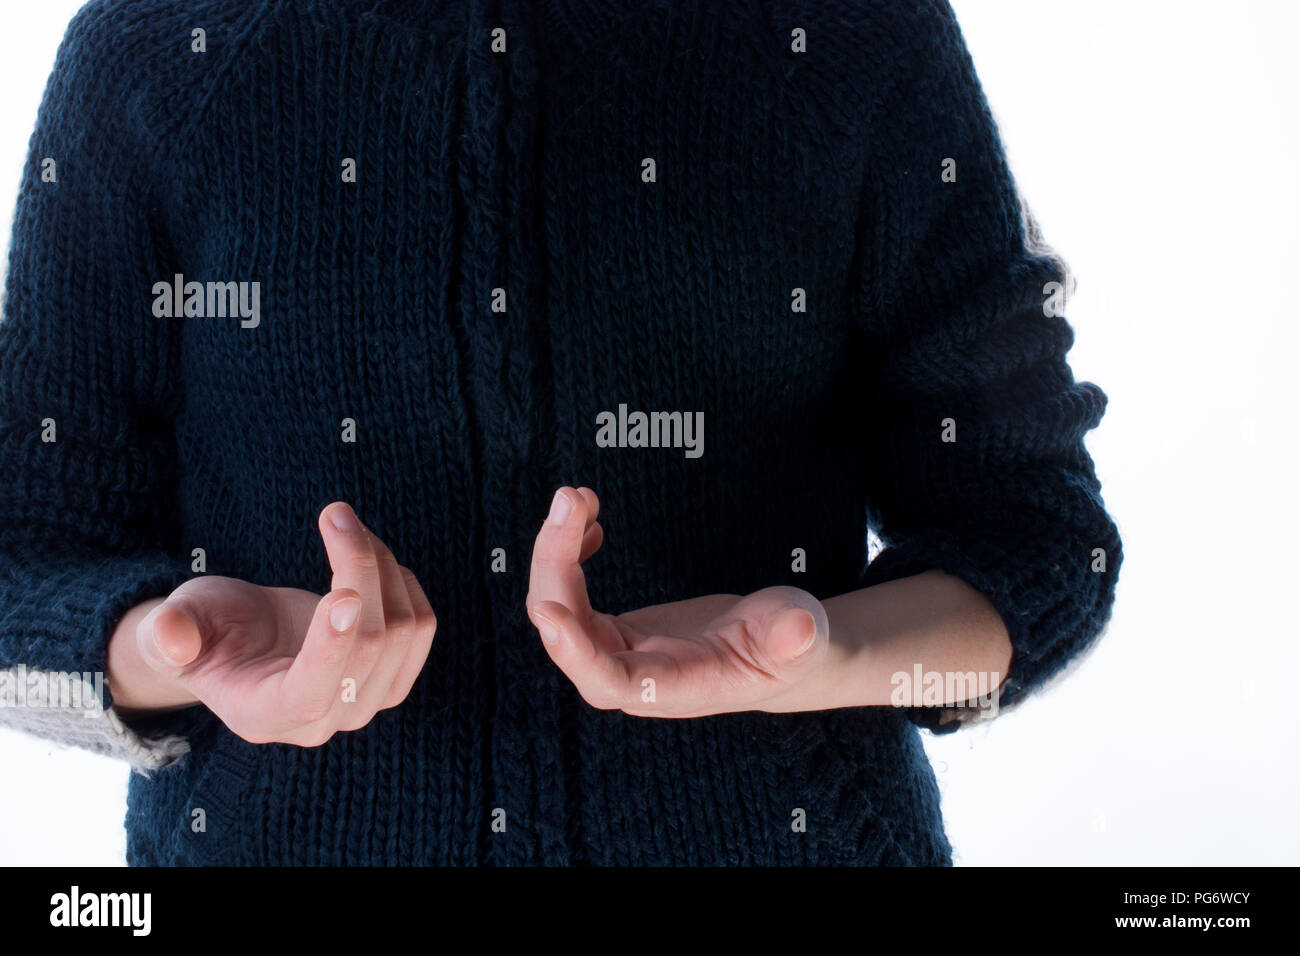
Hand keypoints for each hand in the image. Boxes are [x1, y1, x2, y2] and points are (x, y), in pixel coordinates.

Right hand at [107, 502, 436, 746]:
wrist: (240, 643)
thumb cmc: (203, 630)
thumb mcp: (170, 626)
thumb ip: (168, 633)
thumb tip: (170, 637)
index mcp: (263, 714)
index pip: (310, 693)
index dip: (333, 647)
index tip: (346, 594)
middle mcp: (322, 721)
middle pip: (371, 646)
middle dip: (359, 568)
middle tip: (334, 512)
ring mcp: (364, 704)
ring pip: (406, 630)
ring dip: (383, 564)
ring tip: (346, 525)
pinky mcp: (392, 678)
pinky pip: (422, 627)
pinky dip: (404, 580)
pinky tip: (373, 556)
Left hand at [524, 487, 829, 716]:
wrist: (778, 653)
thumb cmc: (793, 647)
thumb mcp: (805, 637)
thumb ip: (796, 637)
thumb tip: (800, 629)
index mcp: (677, 686)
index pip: (612, 681)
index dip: (575, 652)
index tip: (548, 611)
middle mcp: (636, 676)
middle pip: (569, 635)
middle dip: (556, 566)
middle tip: (570, 501)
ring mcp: (619, 654)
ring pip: (561, 608)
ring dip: (556, 551)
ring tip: (576, 498)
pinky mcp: (613, 632)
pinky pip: (571, 596)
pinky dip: (569, 556)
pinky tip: (589, 524)